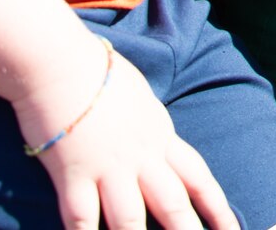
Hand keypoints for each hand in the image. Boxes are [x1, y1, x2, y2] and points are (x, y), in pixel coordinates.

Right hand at [13, 43, 237, 229]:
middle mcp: (140, 156)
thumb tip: (162, 138)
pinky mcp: (71, 175)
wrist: (58, 62)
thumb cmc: (96, 74)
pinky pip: (80, 219)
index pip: (198, 177)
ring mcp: (107, 168)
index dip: (217, 208)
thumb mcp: (140, 99)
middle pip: (173, 205)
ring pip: (131, 220)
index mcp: (160, 136)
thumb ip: (152, 126)